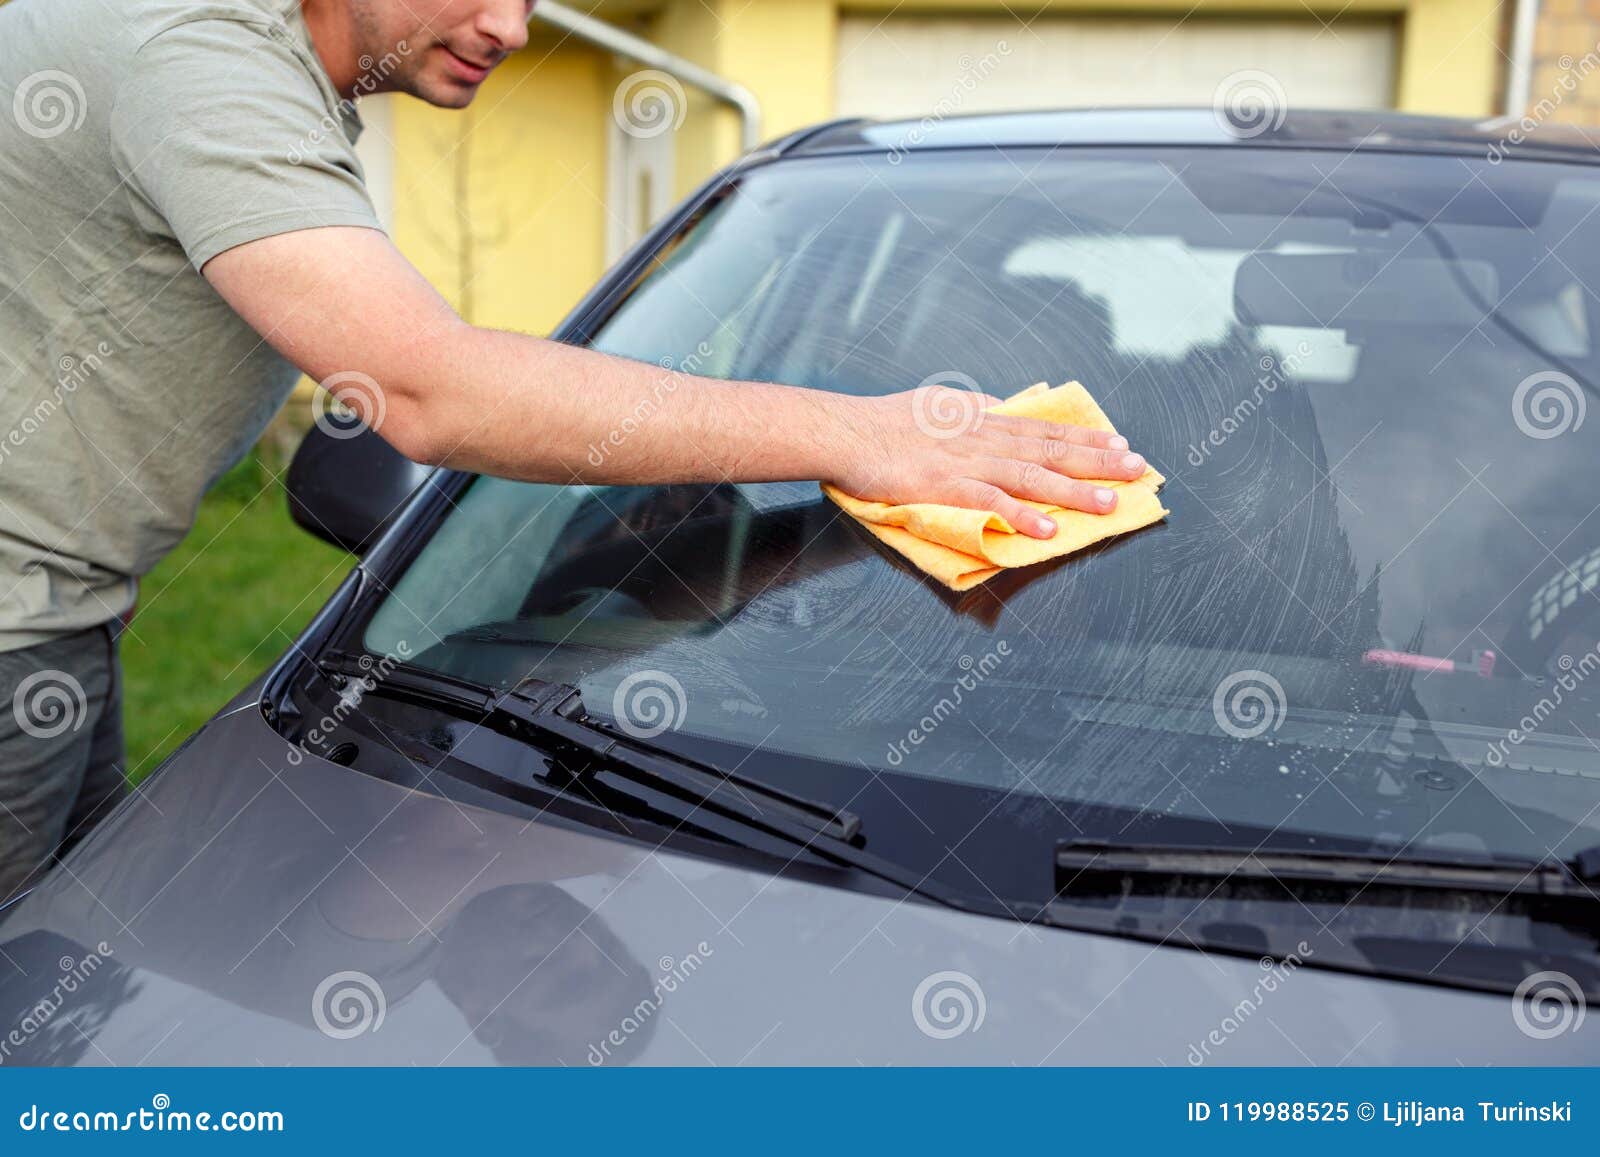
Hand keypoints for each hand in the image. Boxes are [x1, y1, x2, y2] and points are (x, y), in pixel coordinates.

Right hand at [830, 385, 1148, 539]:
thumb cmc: (883, 422)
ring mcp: (966, 463)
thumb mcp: (936, 404)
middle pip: (1050, 449)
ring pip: (1031, 476)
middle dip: (1098, 461)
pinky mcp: (946, 488)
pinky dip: (1022, 516)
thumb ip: (970, 409)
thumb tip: (996, 405)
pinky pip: (992, 503)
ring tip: (1109, 503)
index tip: (1120, 444)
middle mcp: (983, 437)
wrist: (847, 433)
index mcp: (982, 419)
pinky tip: (1048, 529)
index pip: (1044, 428)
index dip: (1085, 437)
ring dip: (1073, 491)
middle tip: (1138, 470)